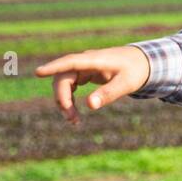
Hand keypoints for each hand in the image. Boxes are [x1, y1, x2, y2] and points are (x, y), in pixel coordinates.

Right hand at [35, 46, 151, 124]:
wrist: (143, 62)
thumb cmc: (136, 71)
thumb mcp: (126, 84)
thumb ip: (108, 94)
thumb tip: (90, 105)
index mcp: (95, 60)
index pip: (70, 62)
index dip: (54, 67)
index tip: (38, 72)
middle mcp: (86, 61)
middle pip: (63, 77)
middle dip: (62, 98)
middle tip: (71, 119)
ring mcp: (83, 67)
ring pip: (64, 82)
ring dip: (64, 100)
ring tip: (73, 120)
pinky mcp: (84, 73)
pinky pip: (70, 85)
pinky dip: (69, 99)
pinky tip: (74, 112)